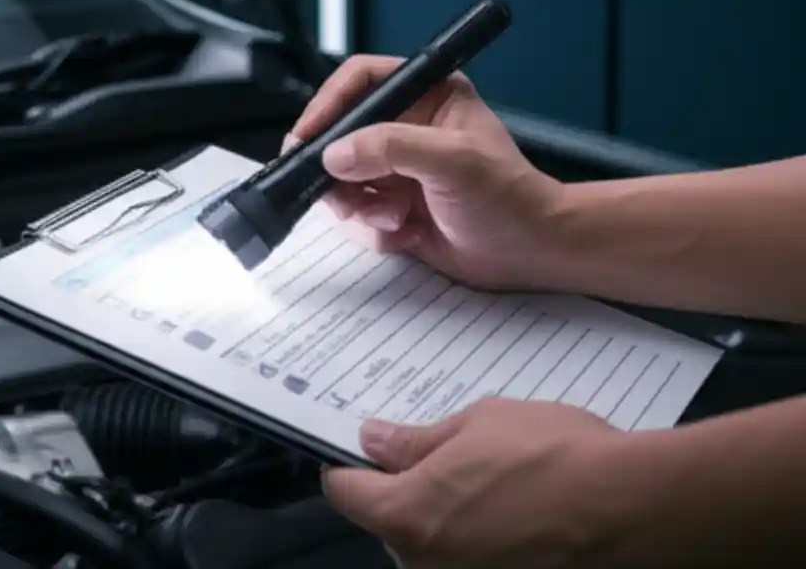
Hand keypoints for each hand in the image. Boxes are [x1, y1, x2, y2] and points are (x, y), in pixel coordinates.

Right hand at [287, 55, 564, 289]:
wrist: (530, 253)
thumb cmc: (509, 198)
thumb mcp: (452, 161)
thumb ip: (391, 149)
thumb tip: (335, 155)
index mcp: (427, 96)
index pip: (360, 81)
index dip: (327, 104)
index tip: (305, 137)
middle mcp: (406, 128)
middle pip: (339, 136)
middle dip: (337, 172)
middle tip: (344, 196)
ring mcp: (396, 170)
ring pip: (340, 181)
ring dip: (359, 207)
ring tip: (395, 219)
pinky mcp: (392, 207)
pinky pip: (356, 216)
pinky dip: (374, 231)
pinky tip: (407, 234)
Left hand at [322, 398, 626, 568]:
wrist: (635, 507)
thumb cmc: (555, 457)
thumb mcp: (477, 425)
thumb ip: (416, 441)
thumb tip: (374, 441)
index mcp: (405, 515)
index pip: (346, 493)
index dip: (351, 468)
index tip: (363, 454)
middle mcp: (423, 564)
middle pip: (391, 524)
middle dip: (410, 494)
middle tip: (452, 462)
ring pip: (433, 547)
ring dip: (449, 521)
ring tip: (497, 487)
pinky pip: (472, 561)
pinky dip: (483, 543)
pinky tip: (517, 516)